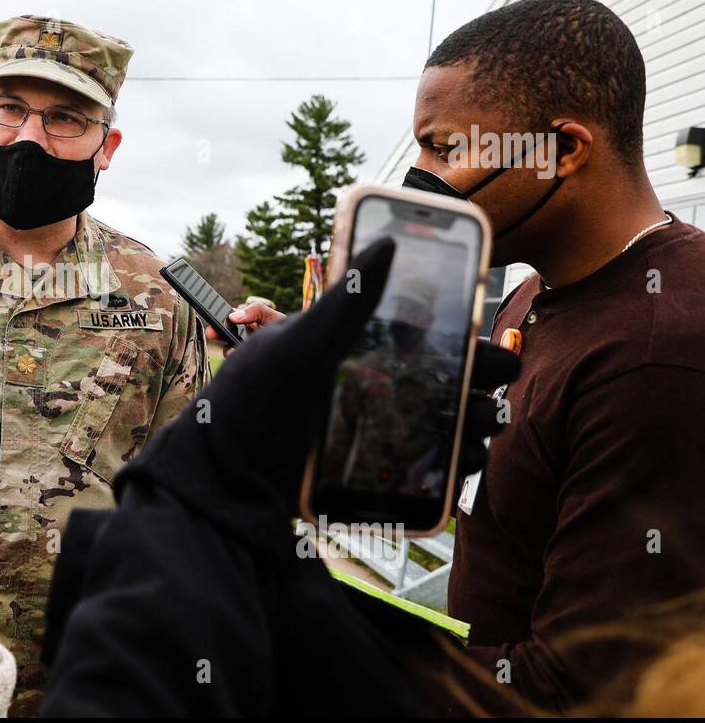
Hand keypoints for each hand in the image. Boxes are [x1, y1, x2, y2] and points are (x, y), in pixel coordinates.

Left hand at [126, 239, 519, 520]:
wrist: (223, 480)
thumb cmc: (250, 402)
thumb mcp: (295, 347)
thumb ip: (346, 301)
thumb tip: (388, 242)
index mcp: (351, 349)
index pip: (418, 334)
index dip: (459, 332)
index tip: (485, 332)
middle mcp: (366, 387)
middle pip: (442, 380)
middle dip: (479, 378)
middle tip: (499, 378)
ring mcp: (370, 433)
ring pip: (442, 425)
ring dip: (473, 423)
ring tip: (485, 422)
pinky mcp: (370, 477)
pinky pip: (422, 471)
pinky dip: (449, 467)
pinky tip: (462, 461)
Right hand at [205, 298, 285, 355]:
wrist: (299, 352)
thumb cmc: (285, 332)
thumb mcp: (272, 316)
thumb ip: (255, 310)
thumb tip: (234, 316)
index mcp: (247, 323)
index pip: (230, 319)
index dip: (220, 318)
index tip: (213, 317)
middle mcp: (243, 338)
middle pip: (224, 335)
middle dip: (217, 333)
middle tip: (212, 332)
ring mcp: (244, 352)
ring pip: (229, 351)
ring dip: (228, 350)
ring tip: (233, 351)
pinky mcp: (247, 363)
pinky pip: (237, 362)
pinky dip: (237, 360)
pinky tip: (241, 358)